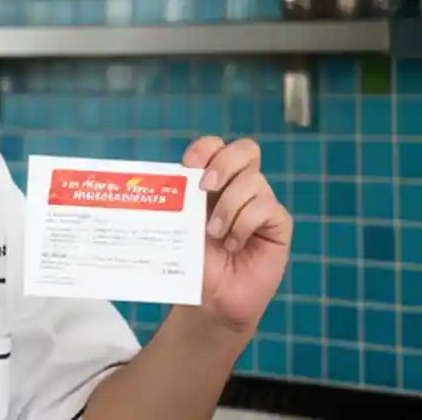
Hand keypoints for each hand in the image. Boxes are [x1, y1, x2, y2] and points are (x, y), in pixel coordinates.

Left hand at [182, 136, 292, 334]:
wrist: (209, 299)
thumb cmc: (192, 260)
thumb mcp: (180, 223)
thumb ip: (180, 197)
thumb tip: (166, 175)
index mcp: (213, 181)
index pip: (217, 146)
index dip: (205, 148)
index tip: (187, 165)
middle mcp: (239, 187)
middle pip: (247, 150)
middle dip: (224, 163)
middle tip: (206, 187)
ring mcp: (261, 204)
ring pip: (254, 182)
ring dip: (229, 206)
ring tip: (213, 233)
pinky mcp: (278, 225)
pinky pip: (267, 208)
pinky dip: (245, 223)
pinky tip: (234, 243)